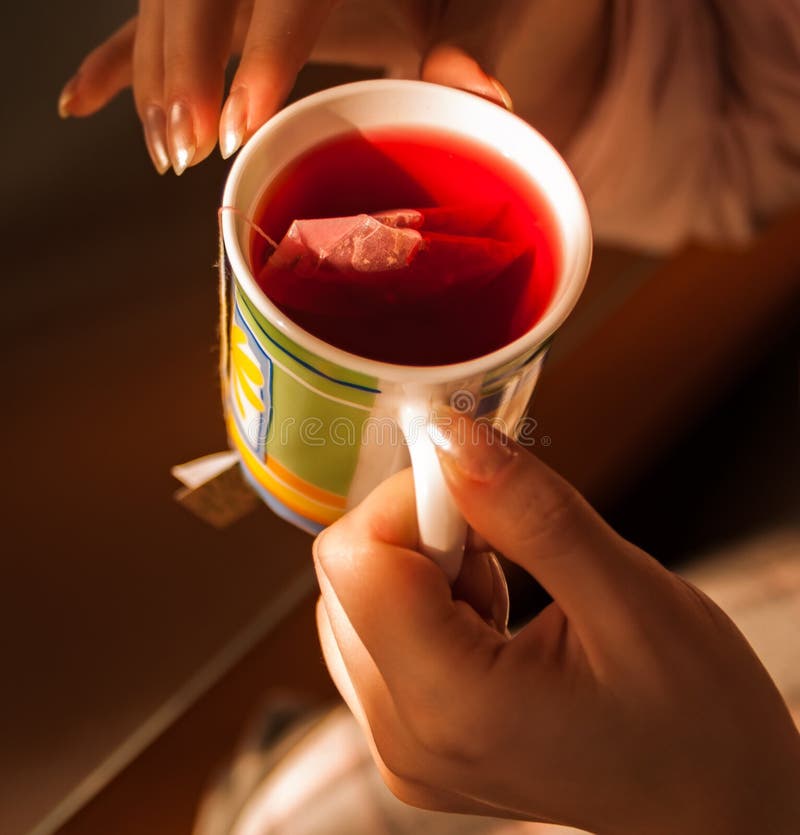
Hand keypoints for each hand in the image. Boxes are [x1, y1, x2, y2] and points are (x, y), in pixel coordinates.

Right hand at [57, 1, 511, 174]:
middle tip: (189, 147)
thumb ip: (461, 48)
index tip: (237, 130)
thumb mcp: (448, 11)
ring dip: (152, 79)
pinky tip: (79, 102)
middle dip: (186, 74)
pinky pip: (144, 17)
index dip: (255, 64)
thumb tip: (489, 102)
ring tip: (167, 149)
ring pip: (163, 4)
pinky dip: (115, 63)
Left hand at [313, 410, 799, 833]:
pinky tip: (493, 612)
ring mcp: (402, 745)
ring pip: (359, 596)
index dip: (412, 498)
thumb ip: (531, 514)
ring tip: (511, 586)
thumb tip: (452, 437)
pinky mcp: (411, 735)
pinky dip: (429, 595)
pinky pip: (379, 629)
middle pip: (351, 576)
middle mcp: (405, 738)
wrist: (709, 805)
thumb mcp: (630, 600)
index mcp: (452, 709)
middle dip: (424, 529)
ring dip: (428, 562)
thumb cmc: (696, 722)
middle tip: (510, 543)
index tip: (483, 487)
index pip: (356, 558)